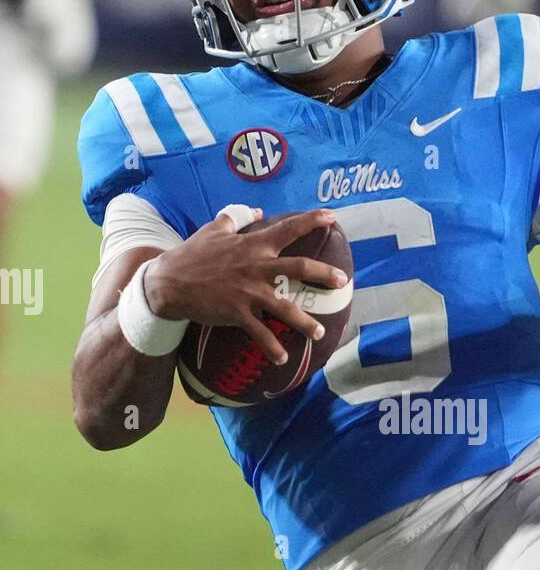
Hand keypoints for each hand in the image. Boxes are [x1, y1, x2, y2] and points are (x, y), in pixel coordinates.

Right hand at [145, 208, 346, 364]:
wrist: (167, 282)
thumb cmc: (192, 254)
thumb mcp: (213, 230)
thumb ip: (236, 217)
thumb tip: (256, 210)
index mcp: (252, 244)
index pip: (287, 228)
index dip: (311, 221)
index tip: (332, 218)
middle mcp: (255, 266)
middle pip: (298, 267)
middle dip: (323, 274)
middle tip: (342, 281)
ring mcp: (248, 292)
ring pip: (285, 308)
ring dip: (305, 322)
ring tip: (320, 333)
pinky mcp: (237, 313)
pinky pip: (260, 334)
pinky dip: (272, 348)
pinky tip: (283, 358)